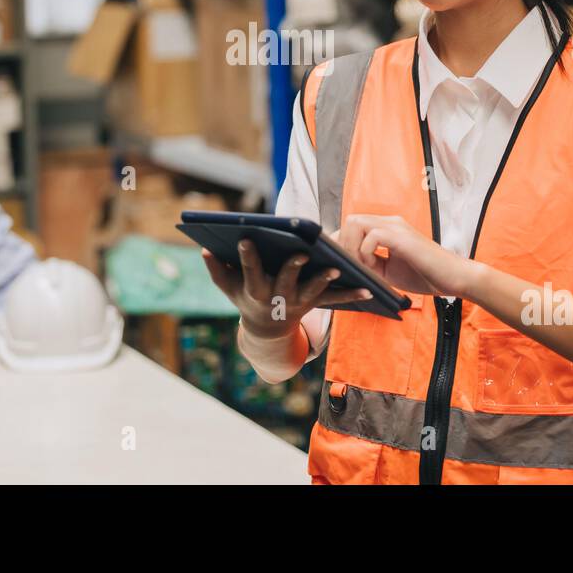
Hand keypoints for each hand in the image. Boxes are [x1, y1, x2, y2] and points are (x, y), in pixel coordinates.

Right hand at [201, 239, 371, 338]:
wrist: (267, 333)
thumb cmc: (246, 300)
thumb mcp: (228, 288)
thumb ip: (217, 270)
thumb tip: (204, 248)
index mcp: (255, 291)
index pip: (250, 272)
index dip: (247, 257)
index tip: (245, 238)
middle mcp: (277, 299)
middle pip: (285, 282)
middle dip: (292, 268)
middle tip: (300, 252)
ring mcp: (297, 303)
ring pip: (313, 292)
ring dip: (325, 281)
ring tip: (337, 268)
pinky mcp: (314, 305)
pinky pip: (335, 301)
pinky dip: (351, 296)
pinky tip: (368, 289)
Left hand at [336, 214, 477, 297]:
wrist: (456, 278)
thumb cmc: (426, 276)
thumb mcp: (390, 271)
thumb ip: (371, 264)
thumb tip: (348, 267)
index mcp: (387, 229)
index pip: (353, 225)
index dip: (342, 243)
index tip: (343, 263)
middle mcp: (390, 223)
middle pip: (351, 220)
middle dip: (344, 245)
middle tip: (352, 267)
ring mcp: (397, 228)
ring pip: (357, 222)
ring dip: (352, 247)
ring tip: (363, 267)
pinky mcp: (403, 238)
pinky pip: (373, 235)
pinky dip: (366, 252)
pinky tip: (375, 267)